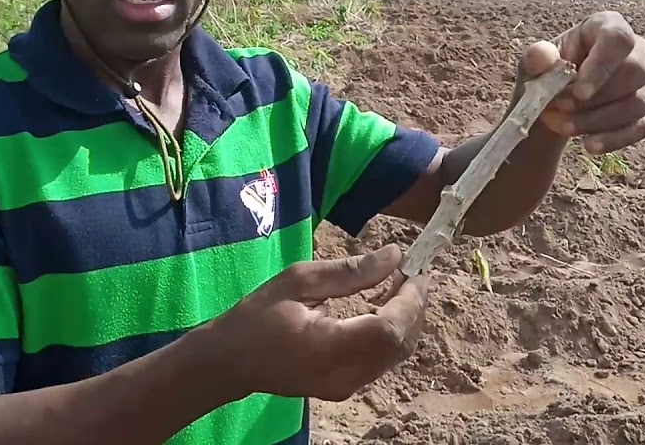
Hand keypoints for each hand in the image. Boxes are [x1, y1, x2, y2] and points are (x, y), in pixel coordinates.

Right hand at [200, 244, 428, 402]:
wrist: (231, 361)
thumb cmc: (258, 316)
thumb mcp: (298, 281)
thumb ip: (349, 271)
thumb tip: (395, 256)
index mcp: (329, 347)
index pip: (388, 329)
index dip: (409, 300)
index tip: (414, 270)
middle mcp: (344, 375)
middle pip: (400, 344)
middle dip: (414, 307)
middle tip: (412, 273)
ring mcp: (347, 387)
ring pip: (396, 354)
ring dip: (406, 319)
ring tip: (399, 285)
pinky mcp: (346, 389)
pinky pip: (382, 360)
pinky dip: (391, 333)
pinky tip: (382, 307)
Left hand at [518, 11, 644, 153]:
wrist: (554, 102)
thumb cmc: (548, 72)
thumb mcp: (534, 62)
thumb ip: (537, 57)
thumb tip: (543, 56)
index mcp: (608, 27)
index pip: (618, 39)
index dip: (602, 66)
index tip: (579, 91)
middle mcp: (637, 52)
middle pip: (634, 73)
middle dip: (595, 98)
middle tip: (560, 108)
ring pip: (636, 104)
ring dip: (598, 120)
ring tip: (564, 127)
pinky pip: (640, 128)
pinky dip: (614, 139)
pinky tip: (589, 146)